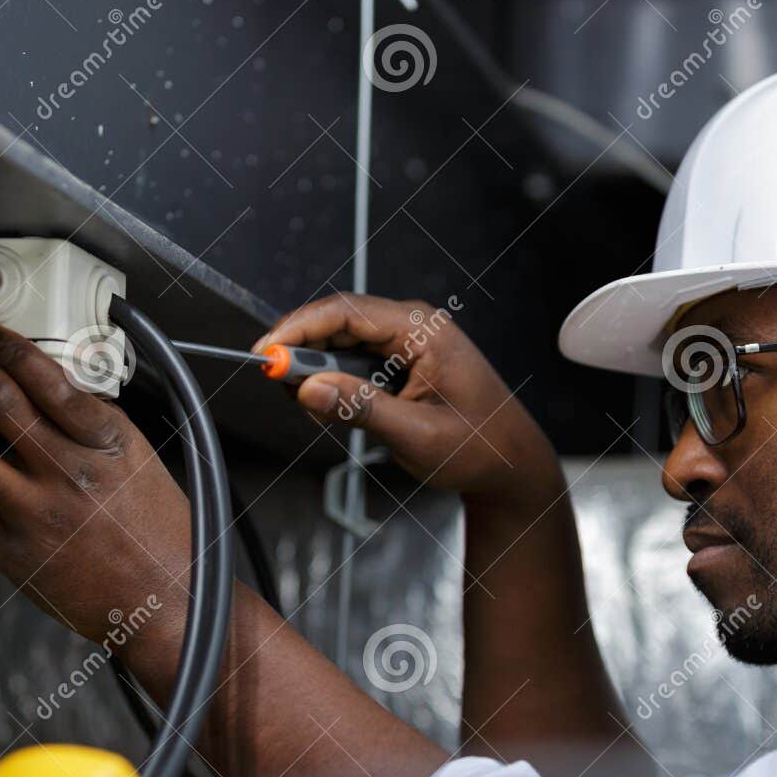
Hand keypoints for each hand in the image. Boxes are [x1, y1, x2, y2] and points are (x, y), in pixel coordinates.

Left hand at [0, 317, 191, 646]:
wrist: (167, 601)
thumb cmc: (160, 537)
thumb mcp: (142, 464)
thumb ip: (96, 426)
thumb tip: (52, 386)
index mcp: (108, 445)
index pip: (51, 382)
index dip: (8, 349)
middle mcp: (68, 473)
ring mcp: (34, 510)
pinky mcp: (8, 547)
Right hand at [255, 293, 561, 507]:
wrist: (511, 465)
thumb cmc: (480, 448)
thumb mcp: (416, 435)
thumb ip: (359, 409)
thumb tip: (307, 388)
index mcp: (425, 331)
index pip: (346, 311)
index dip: (298, 328)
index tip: (265, 353)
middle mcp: (416, 326)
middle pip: (339, 321)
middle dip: (303, 351)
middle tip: (278, 384)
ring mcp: (409, 342)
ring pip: (343, 341)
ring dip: (319, 369)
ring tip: (313, 407)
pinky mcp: (403, 361)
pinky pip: (356, 359)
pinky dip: (336, 381)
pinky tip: (334, 408)